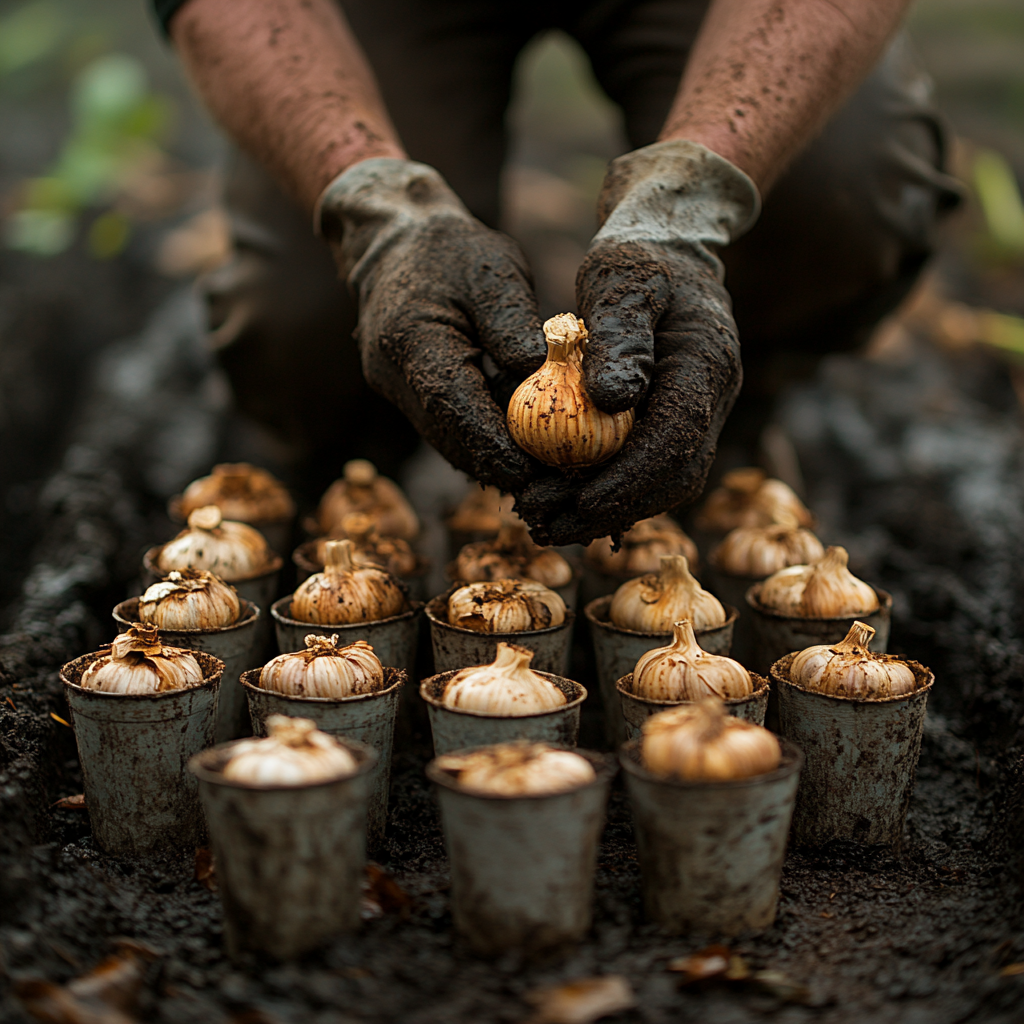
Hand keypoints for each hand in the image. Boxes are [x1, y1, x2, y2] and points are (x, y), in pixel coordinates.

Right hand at [318, 159, 545, 491]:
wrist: (393, 241)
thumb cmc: (450, 249)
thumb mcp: (491, 269)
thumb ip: (511, 323)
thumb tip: (537, 373)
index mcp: (412, 341)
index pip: (453, 408)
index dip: (494, 446)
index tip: (536, 471)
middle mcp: (394, 375)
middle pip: (450, 439)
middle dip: (501, 467)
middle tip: (555, 482)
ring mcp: (396, 389)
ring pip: (448, 442)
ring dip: (494, 461)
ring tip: (548, 472)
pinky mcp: (408, 393)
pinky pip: (447, 428)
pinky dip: (484, 442)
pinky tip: (525, 449)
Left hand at [516, 140, 759, 545]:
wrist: (666, 247)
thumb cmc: (637, 256)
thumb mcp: (621, 279)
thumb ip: (621, 335)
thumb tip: (612, 400)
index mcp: (706, 363)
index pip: (676, 440)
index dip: (630, 481)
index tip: (579, 503)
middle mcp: (713, 397)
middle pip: (673, 478)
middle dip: (611, 509)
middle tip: (545, 524)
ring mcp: (700, 412)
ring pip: (662, 485)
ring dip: (605, 511)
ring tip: (543, 523)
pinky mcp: (675, 421)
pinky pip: (646, 471)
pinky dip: (607, 493)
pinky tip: (560, 503)